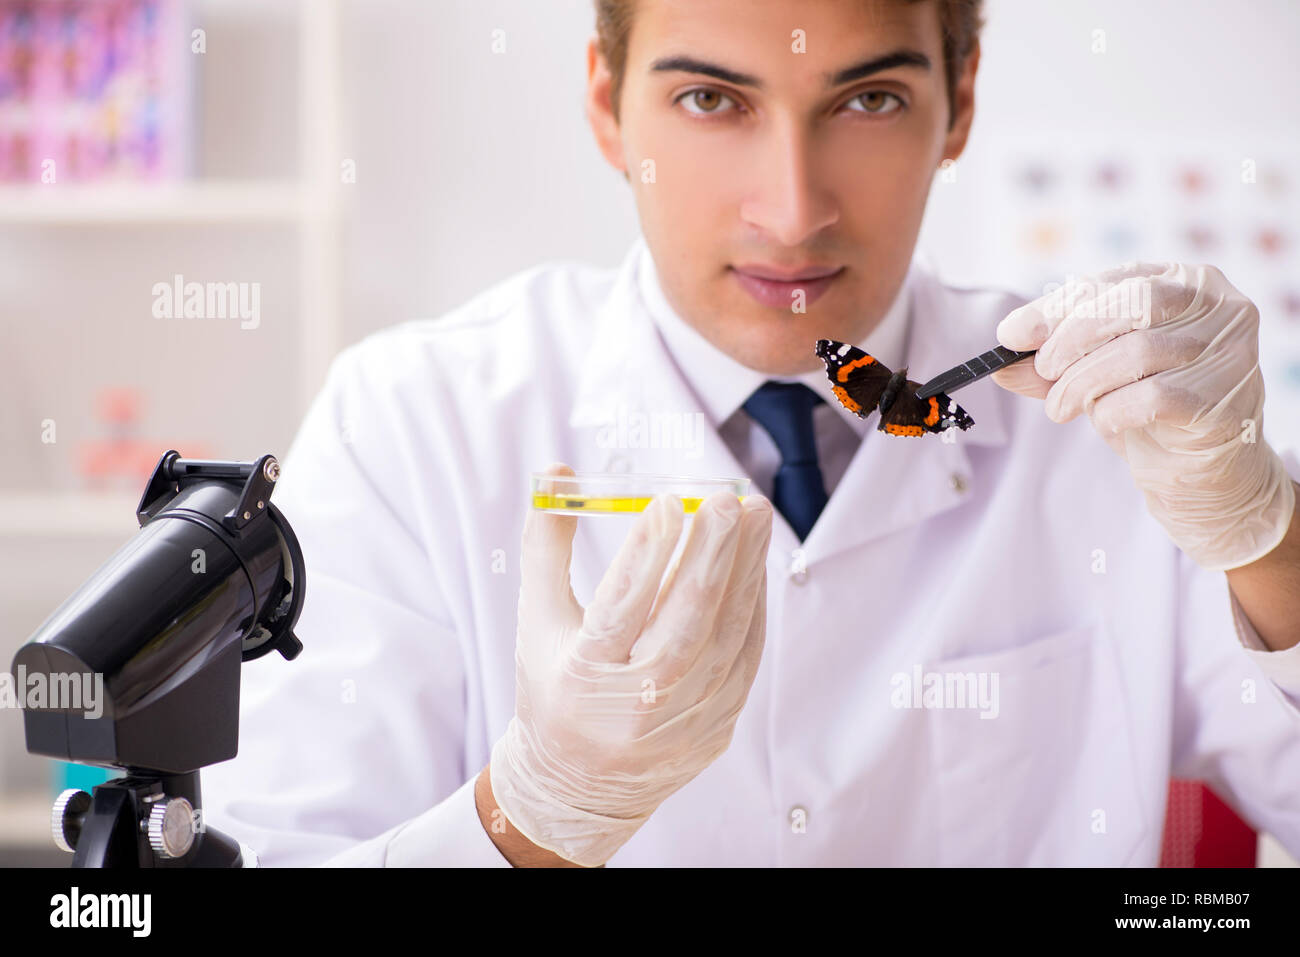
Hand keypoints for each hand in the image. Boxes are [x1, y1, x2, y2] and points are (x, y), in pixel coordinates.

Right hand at [489, 463, 772, 865]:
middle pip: (684, 621)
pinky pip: (743, 658)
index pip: (620, 608)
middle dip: (711, 554)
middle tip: (726, 498)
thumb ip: (546, 546)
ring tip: (753, 515)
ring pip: (725, 636)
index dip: (646, 553)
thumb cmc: (554, 690)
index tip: (668, 501)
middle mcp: (635, 703)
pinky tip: (755, 565)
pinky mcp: (716, 727)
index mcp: (583, 675)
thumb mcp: (536, 621)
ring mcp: (682, 720)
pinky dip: (752, 608)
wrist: (578, 786)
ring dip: (744, 571)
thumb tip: (557, 474)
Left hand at [991, 261, 1294, 570]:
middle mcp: (1217, 308)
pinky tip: (1106, 423)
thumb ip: (1051, 360)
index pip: (1112, 280)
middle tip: (1044, 372)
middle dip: (1071, 339)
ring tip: (1062, 408)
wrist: (1199, 476)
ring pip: (1137, 351)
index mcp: (1185, 283)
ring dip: (1082, 383)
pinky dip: (1111, 411)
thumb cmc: (1147, 412)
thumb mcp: (1091, 374)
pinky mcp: (1225, 402)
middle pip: (1132, 302)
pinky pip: (1151, 397)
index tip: (1013, 335)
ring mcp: (1230, 353)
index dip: (1057, 307)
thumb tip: (1003, 352)